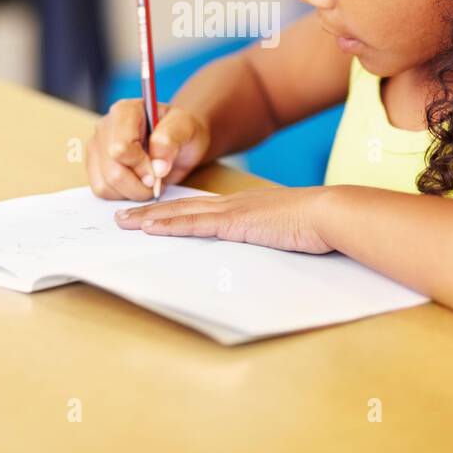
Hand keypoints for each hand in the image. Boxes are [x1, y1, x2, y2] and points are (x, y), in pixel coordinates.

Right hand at [85, 99, 210, 200]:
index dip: (140, 166)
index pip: (121, 147)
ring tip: (148, 181)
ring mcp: (96, 147)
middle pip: (113, 171)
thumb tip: (157, 168)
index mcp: (125, 111)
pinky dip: (122, 194)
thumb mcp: (186, 129)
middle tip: (157, 181)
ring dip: (132, 192)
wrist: (177, 141)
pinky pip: (102, 191)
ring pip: (105, 185)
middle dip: (139, 185)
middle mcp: (105, 127)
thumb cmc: (181, 132)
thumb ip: (171, 142)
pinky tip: (136, 183)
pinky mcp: (94, 166)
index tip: (158, 172)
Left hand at [114, 186, 334, 253]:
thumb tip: (267, 247)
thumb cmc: (319, 226)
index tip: (153, 216)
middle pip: (182, 207)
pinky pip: (193, 224)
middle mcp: (234, 204)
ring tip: (123, 222)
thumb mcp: (289, 232)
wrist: (329, 214)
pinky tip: (148, 229)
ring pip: (180, 213)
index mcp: (246, 207)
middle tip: (122, 217)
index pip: (202, 209)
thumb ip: (272, 237)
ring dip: (149, 218)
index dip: (174, 212)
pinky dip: (169, 225)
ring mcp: (232, 211)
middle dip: (150, 212)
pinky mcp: (234, 222)